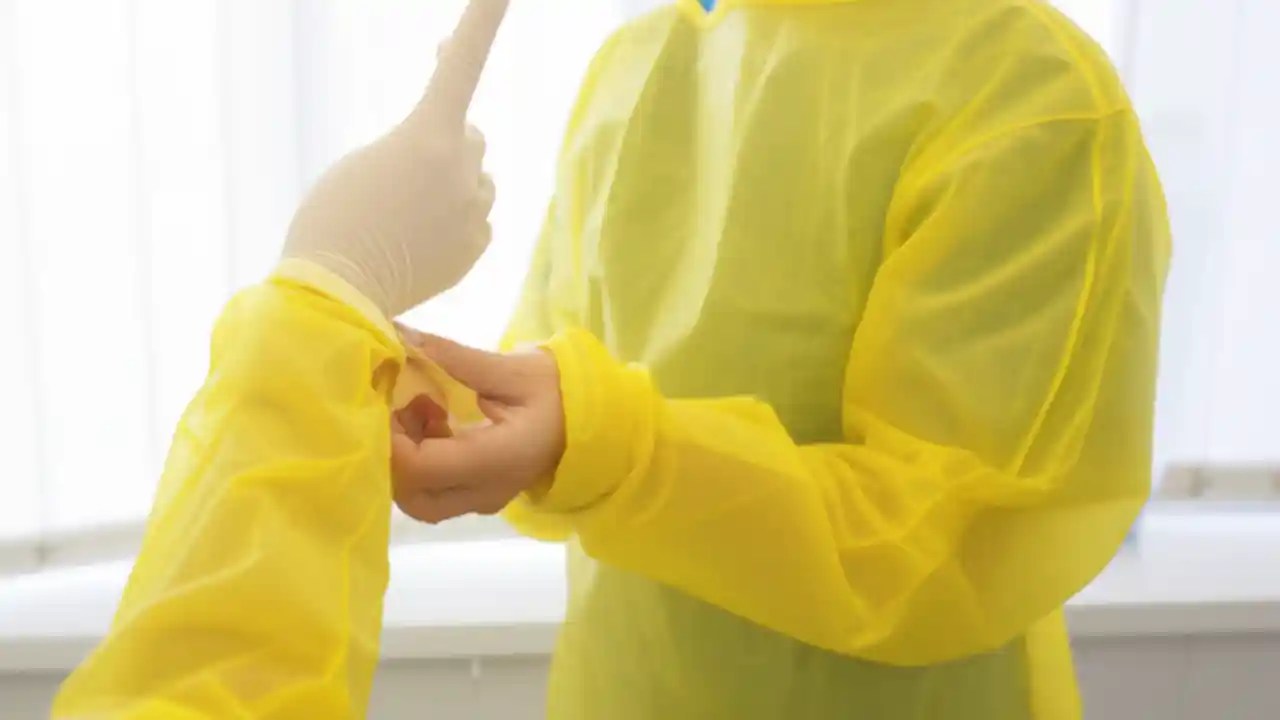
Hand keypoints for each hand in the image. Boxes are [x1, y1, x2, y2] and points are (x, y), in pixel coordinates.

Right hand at [283, 0, 509, 316]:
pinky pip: (475, 217)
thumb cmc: (332, 218)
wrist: (336, 294)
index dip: (482, 21)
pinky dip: (453, 220)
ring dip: (450, 182)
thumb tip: (456, 156)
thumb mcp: (366, 161)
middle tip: (401, 171)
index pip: (463, 64)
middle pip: (467, 134)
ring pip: (474, 177)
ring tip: (404, 214)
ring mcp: (473, 210)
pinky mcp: (477, 246)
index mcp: (427, 135)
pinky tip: (418, 239)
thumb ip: (418, 145)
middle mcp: (462, 168)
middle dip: (444, 141)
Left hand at [391, 332, 565, 523]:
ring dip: (405, 458)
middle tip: (400, 406)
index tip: (387, 399)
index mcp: (497, 460)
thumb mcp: (514, 368)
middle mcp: (486, 491)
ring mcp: (484, 500)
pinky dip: (420, 462)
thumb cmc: (560, 391)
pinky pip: (434, 492)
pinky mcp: (480, 495)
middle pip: (412, 495)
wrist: (596, 420)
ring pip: (419, 500)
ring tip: (421, 409)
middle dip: (392, 452)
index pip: (421, 468)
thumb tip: (403, 335)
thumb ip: (456, 357)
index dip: (390, 438)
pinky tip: (435, 421)